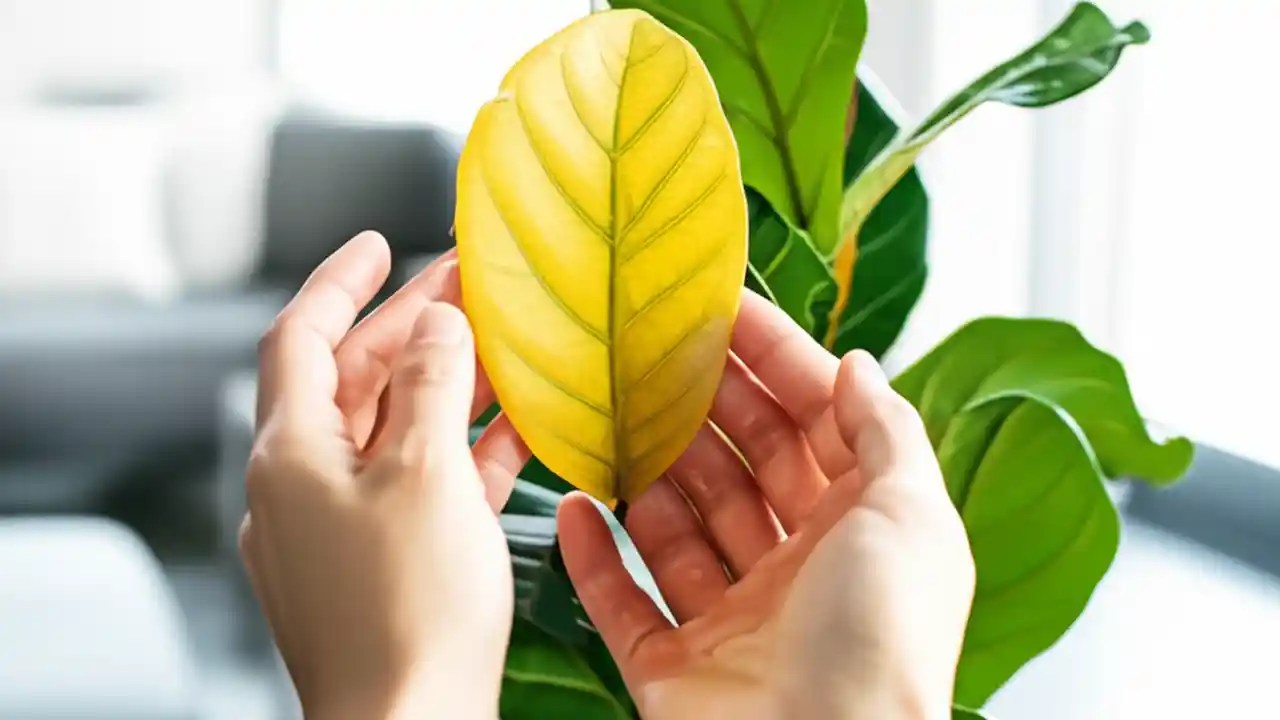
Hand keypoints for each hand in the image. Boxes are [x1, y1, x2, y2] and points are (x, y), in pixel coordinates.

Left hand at [239, 233, 529, 719]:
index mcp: (290, 453)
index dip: (342, 281)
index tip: (379, 243)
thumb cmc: (408, 611)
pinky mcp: (380, 567)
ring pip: (394, 432)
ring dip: (446, 387)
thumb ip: (431, 384)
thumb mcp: (426, 473)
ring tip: (505, 346)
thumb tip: (438, 325)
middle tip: (470, 285)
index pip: (304, 337)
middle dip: (413, 328)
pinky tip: (517, 430)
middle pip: (356, 381)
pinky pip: (418, 486)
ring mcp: (340, 530)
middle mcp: (302, 487)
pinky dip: (460, 451)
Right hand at [557, 292, 974, 719]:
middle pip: (739, 465)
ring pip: (678, 527)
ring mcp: (734, 621)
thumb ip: (887, 431)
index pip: (811, 419)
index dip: (771, 358)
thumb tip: (858, 363)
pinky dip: (594, 556)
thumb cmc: (882, 642)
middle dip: (698, 403)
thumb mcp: (912, 513)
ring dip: (645, 470)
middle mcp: (800, 570)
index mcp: (862, 529)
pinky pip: (623, 602)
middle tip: (647, 349)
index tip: (720, 307)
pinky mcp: (676, 669)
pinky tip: (572, 506)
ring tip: (603, 411)